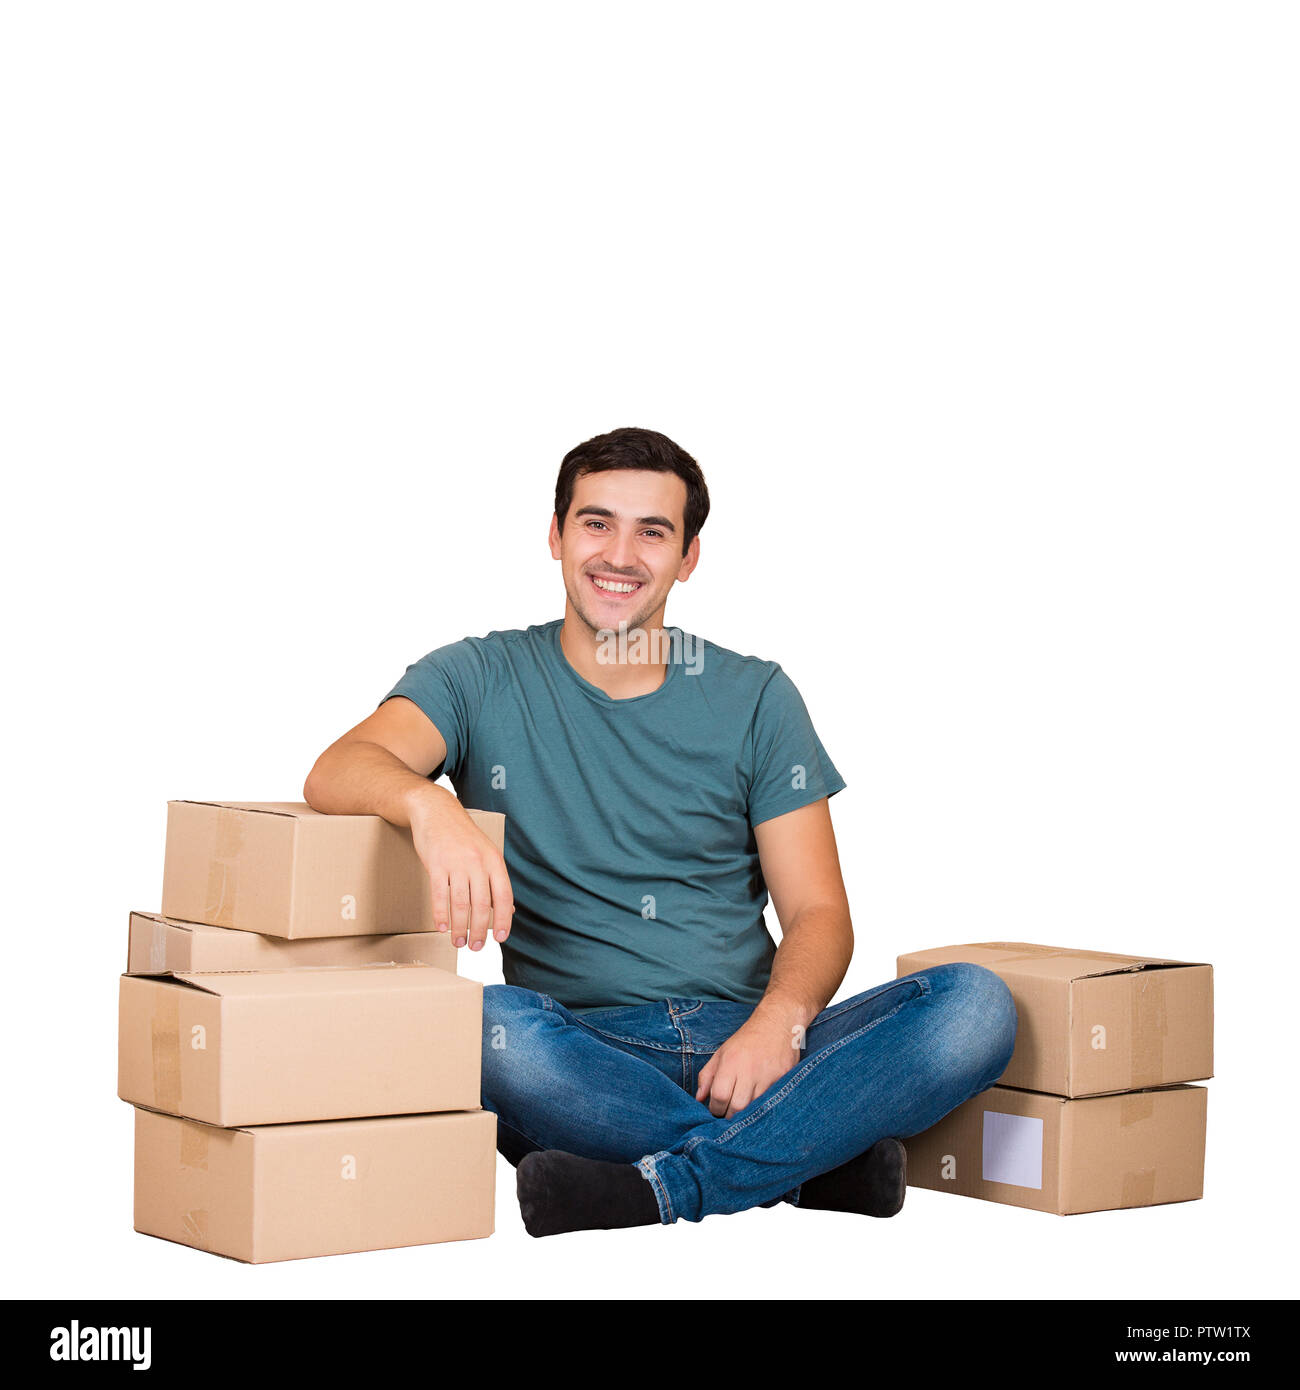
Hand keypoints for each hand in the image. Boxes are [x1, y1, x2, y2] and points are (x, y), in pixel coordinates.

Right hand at [408, 787, 513, 950]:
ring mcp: (456, 863)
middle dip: (480, 930)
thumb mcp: (486, 853)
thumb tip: (509, 909)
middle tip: (476, 947)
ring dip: (460, 928)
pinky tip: (442, 927)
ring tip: (459, 942)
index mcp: (494, 860)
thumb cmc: (462, 836)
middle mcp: (478, 862)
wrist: (437, 811)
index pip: (504, 896)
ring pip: (461, 904)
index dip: (504, 919)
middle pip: (482, 904)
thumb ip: (496, 880)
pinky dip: (441, 914)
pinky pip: (440, 895)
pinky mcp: (436, 864)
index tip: (501, 938)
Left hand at [695, 1008, 804, 1118]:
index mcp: (731, 1062)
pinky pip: (771, 1101)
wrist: (777, 1023)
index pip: (719, 1096)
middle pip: (737, 1107)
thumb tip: (699, 1099)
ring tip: (743, 1109)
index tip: (716, 1109)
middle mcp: (749, 1070)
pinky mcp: (784, 1078)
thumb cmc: (746, 1040)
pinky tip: (760, 1102)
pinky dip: (764, 1105)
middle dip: (730, 1115)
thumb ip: (707, 1076)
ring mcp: (768, 1075)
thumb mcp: (721, 1053)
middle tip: (729, 1113)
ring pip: (755, 1108)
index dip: (715, 1108)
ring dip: (747, 1113)